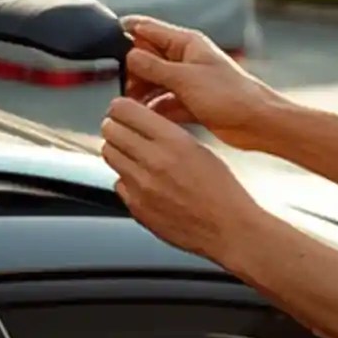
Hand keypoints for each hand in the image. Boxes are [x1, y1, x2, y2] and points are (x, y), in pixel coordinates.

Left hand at [102, 97, 265, 263]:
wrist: (228, 230)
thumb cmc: (221, 190)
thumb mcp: (199, 148)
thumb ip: (166, 133)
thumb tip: (141, 121)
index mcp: (172, 141)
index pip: (125, 110)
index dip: (119, 107)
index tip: (119, 109)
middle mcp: (153, 160)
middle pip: (110, 130)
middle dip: (114, 126)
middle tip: (120, 129)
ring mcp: (141, 185)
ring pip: (109, 154)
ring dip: (117, 150)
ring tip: (130, 153)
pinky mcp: (136, 206)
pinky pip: (118, 183)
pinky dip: (126, 179)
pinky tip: (142, 181)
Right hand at [122, 15, 283, 151]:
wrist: (259, 123)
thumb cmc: (230, 96)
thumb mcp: (185, 78)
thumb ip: (153, 67)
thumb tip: (128, 56)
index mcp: (187, 45)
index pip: (149, 29)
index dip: (128, 30)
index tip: (107, 35)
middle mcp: (186, 60)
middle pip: (148, 58)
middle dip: (132, 71)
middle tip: (121, 85)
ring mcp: (188, 82)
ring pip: (154, 82)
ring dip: (142, 92)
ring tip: (130, 105)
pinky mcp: (191, 102)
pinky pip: (164, 102)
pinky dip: (155, 109)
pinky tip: (145, 117)